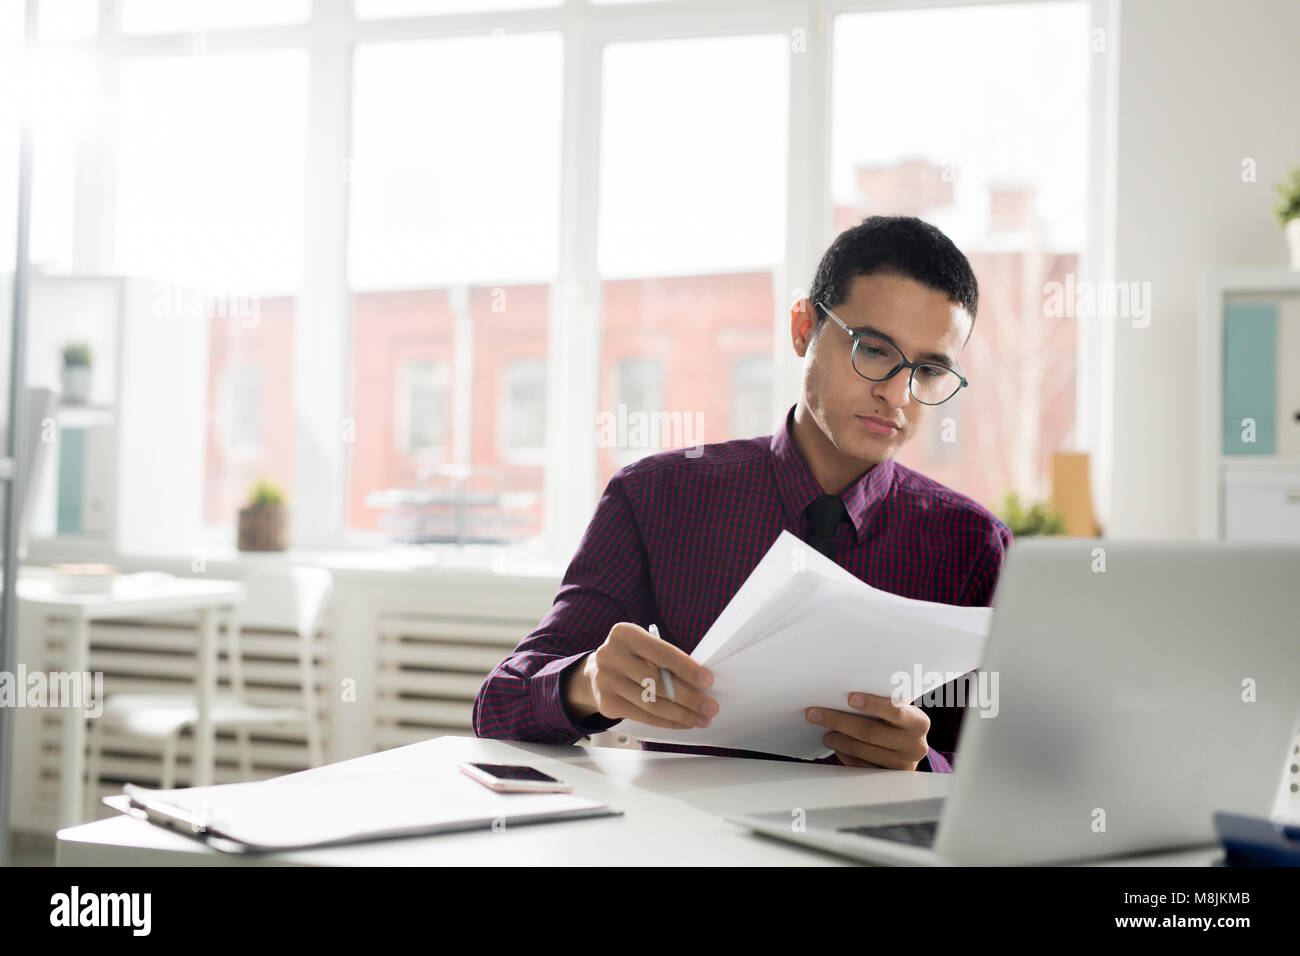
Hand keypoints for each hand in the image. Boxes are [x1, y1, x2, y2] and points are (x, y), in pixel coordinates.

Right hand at [566, 622, 717, 730]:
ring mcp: (606, 680)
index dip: (686, 668)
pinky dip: (667, 721)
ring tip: (701, 718)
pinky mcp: (607, 703)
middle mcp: (611, 655)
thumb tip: (698, 683)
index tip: (708, 681)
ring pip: (651, 703)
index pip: (661, 652)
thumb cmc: (631, 658)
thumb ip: (664, 660)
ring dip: (681, 714)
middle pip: (656, 681)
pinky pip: (643, 716)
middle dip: (688, 697)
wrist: (593, 673)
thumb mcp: (643, 647)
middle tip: (710, 706)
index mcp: (624, 634)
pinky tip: (683, 722)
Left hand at [805, 692, 929, 769]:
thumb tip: (843, 695)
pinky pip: (860, 767)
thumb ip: (883, 705)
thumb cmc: (898, 724)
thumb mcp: (899, 712)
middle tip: (815, 714)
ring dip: (838, 739)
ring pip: (861, 750)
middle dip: (839, 721)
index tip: (850, 698)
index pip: (894, 710)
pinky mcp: (888, 779)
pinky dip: (844, 755)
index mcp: (918, 722)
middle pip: (870, 732)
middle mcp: (915, 745)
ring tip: (825, 732)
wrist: (910, 750)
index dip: (872, 704)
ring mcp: (902, 765)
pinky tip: (837, 746)